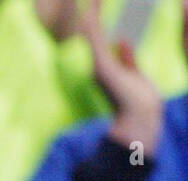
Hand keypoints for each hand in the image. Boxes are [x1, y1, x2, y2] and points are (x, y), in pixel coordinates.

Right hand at [81, 0, 163, 156]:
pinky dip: (95, 21)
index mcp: (108, 68)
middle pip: (93, 35)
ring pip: (92, 33)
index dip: (100, 23)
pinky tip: (94, 6)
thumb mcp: (136, 76)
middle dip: (92, 15)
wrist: (139, 117)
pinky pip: (96, 38)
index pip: (103, 40)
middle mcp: (100, 66)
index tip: (99, 5)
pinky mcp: (102, 65)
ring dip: (92, 14)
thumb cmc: (140, 102)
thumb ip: (129, 60)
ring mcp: (99, 65)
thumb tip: (122, 41)